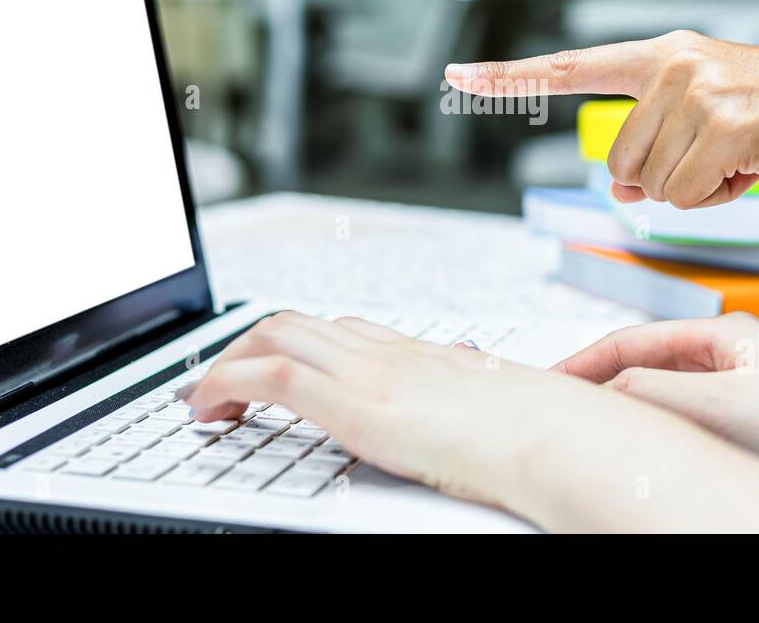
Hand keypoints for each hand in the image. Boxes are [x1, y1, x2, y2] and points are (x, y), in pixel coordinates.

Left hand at [178, 311, 696, 521]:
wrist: (553, 435)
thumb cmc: (540, 428)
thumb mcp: (497, 411)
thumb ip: (470, 405)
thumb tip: (476, 422)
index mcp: (421, 355)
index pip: (341, 329)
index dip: (297, 342)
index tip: (275, 362)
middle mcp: (389, 352)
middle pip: (297, 323)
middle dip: (248, 346)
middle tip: (223, 383)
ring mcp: (369, 372)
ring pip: (272, 336)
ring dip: (226, 364)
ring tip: (205, 401)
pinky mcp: (354, 403)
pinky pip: (269, 376)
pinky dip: (223, 384)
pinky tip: (208, 410)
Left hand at [445, 30, 758, 206]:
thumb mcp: (713, 126)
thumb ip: (656, 144)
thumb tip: (620, 186)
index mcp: (665, 53)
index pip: (571, 67)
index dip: (510, 78)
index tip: (455, 78)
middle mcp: (674, 59)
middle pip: (620, 162)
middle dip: (666, 180)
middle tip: (728, 157)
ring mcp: (699, 85)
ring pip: (650, 184)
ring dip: (698, 190)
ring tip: (749, 156)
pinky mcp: (725, 120)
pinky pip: (684, 196)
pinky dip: (720, 200)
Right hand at [555, 313, 758, 472]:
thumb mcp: (722, 402)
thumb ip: (654, 390)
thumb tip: (604, 389)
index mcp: (726, 332)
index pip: (633, 339)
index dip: (585, 361)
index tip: (550, 382)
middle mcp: (737, 354)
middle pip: (650, 365)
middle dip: (606, 384)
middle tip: (566, 408)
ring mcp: (750, 389)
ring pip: (673, 395)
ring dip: (637, 409)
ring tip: (604, 431)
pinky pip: (698, 418)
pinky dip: (668, 430)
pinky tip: (660, 452)